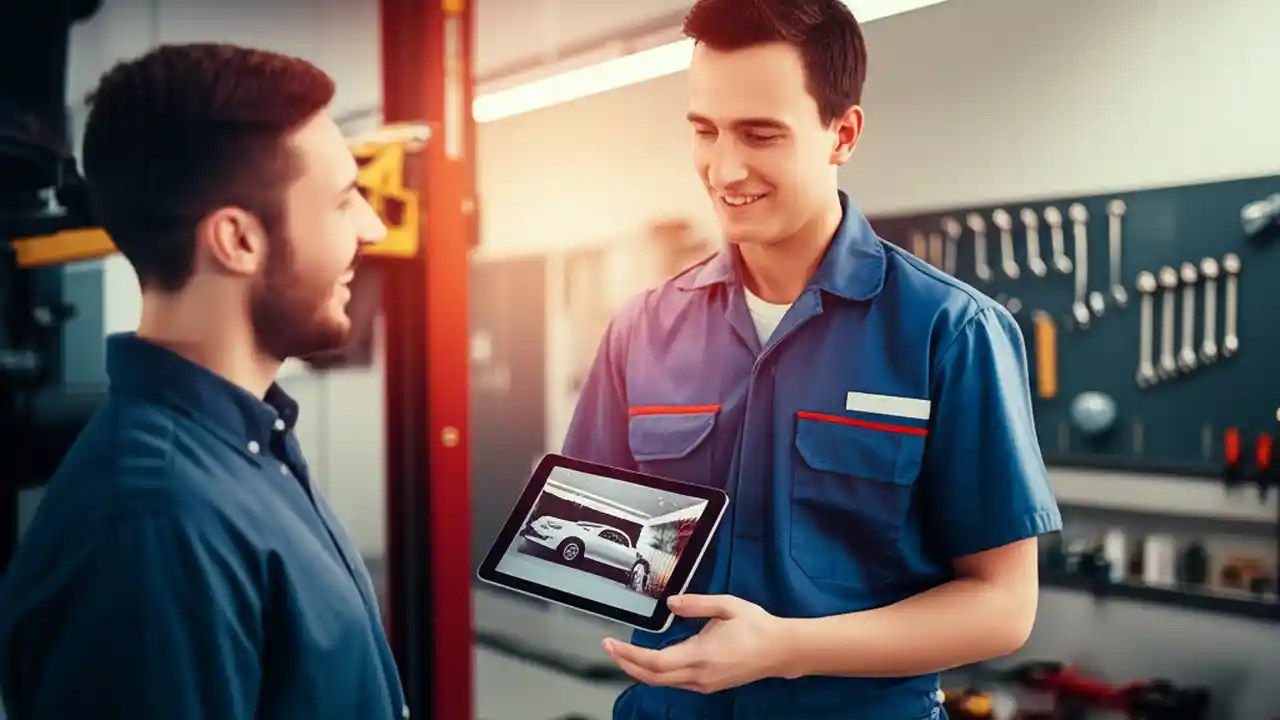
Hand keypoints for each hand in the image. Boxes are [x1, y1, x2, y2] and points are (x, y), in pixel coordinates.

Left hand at [603, 594, 796, 693]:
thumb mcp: (727, 605)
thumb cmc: (756, 627)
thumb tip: (670, 603)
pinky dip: (655, 672)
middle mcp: (699, 675)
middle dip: (626, 663)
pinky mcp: (708, 685)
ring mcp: (703, 683)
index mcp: (701, 655)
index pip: (654, 661)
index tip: (611, 644)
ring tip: (623, 652)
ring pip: (662, 682)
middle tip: (609, 648)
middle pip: (652, 677)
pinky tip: (650, 659)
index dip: (629, 654)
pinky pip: (674, 682)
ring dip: (639, 669)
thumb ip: (695, 604)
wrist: (780, 651)